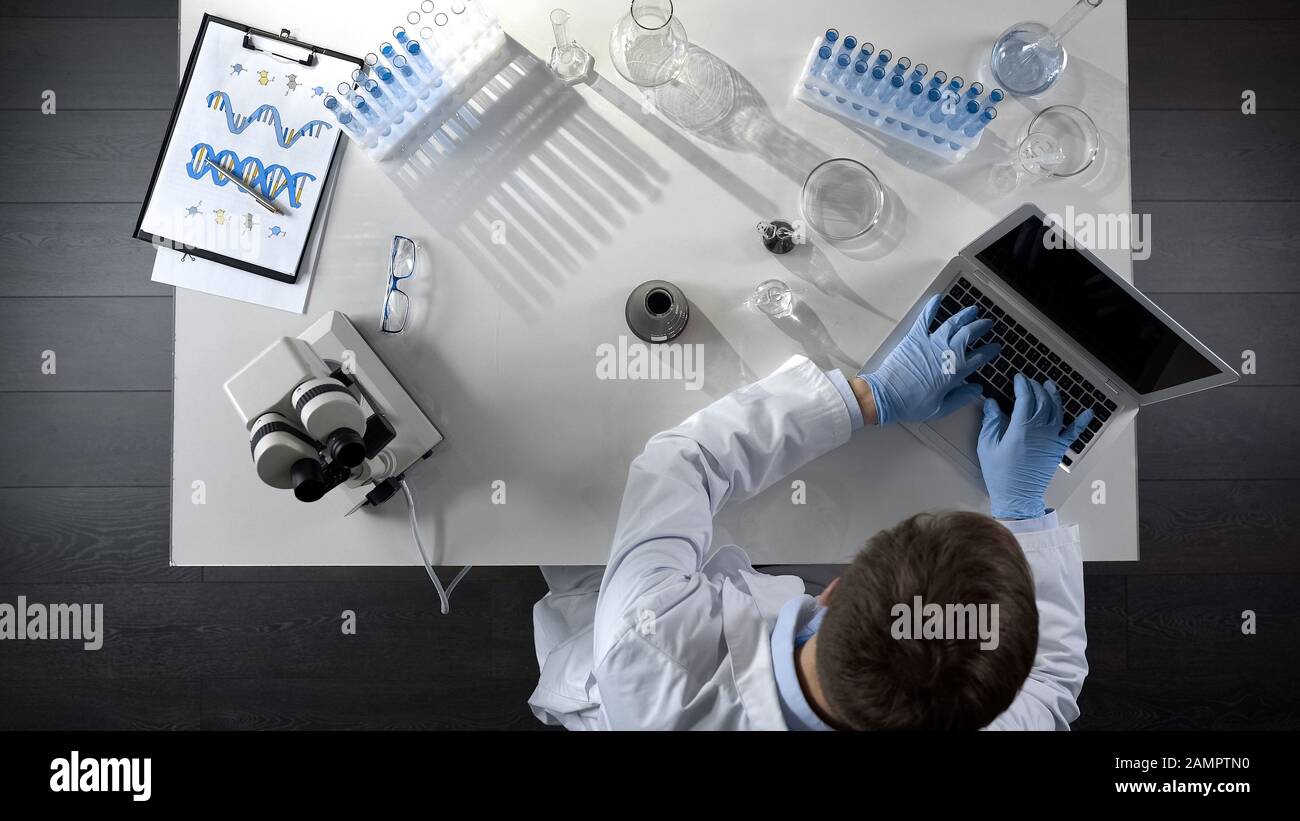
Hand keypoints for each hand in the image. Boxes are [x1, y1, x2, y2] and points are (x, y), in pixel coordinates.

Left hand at [858, 294, 1001, 424]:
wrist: (885, 396)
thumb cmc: (910, 404)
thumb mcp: (940, 409)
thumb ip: (961, 398)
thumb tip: (976, 390)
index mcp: (955, 371)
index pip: (979, 357)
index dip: (990, 351)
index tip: (995, 347)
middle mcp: (946, 353)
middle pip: (970, 334)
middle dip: (981, 327)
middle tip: (987, 324)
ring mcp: (931, 342)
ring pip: (953, 323)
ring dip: (965, 315)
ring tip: (972, 310)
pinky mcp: (914, 337)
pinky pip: (925, 318)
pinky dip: (932, 307)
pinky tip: (937, 299)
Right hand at [978, 374, 1093, 518]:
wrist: (1017, 495)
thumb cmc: (1000, 473)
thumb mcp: (987, 445)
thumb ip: (991, 421)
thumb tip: (991, 404)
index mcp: (1021, 429)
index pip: (1025, 398)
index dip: (1022, 385)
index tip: (1017, 378)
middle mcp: (1039, 431)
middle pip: (1042, 401)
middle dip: (1035, 387)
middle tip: (1029, 381)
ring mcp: (1052, 439)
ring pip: (1057, 410)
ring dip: (1054, 395)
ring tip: (1049, 386)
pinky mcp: (1058, 448)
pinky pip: (1074, 432)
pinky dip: (1082, 421)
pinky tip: (1088, 412)